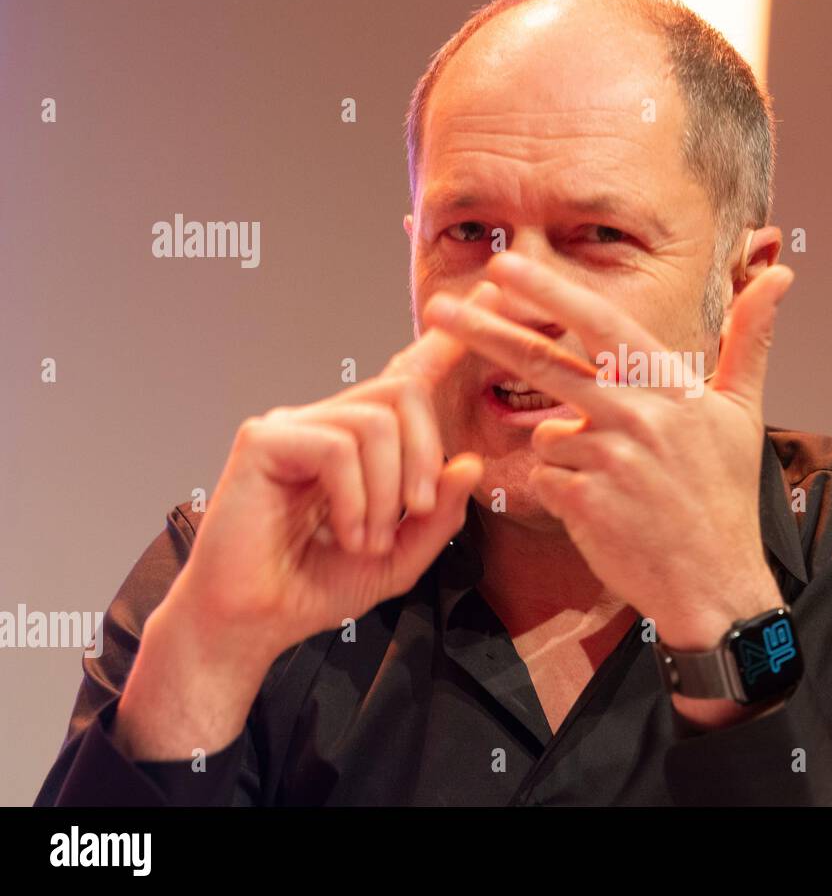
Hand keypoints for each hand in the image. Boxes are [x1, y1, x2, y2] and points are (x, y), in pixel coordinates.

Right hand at [166, 282, 502, 663]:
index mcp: (358, 441)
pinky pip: (340, 446)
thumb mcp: (400, 556)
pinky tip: (347, 535)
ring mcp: (292, 424)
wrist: (250, 624)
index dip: (445, 342)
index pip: (406, 378)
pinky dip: (356, 498)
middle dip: (426, 455)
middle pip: (402, 392)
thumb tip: (470, 462)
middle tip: (417, 512)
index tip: (490, 299)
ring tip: (370, 539)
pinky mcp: (263, 439)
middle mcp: (325, 421)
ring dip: (389, 491)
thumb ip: (439, 515)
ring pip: (377, 420)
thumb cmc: (315, 586)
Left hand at [423, 253, 795, 651]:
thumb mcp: (741, 412)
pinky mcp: (584, 502)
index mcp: (670, 386)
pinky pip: (545, 479)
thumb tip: (783, 273)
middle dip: (486, 332)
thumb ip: (750, 340)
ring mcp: (608, 459)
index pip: (600, 323)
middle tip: (438, 309)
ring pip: (547, 435)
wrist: (716, 583)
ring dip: (567, 454)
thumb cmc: (724, 495)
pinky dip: (563, 492)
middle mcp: (637, 414)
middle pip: (544, 363)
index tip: (506, 266)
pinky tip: (604, 511)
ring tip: (619, 486)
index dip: (548, 290)